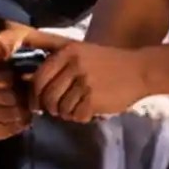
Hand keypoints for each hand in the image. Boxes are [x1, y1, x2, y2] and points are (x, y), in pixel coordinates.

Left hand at [14, 29, 150, 122]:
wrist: (140, 70)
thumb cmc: (109, 63)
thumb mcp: (82, 51)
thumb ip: (58, 62)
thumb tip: (28, 81)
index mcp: (67, 51)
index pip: (39, 78)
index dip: (34, 96)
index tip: (36, 105)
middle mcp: (74, 64)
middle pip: (47, 96)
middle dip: (49, 108)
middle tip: (58, 110)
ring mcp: (84, 82)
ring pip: (61, 108)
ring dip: (67, 113)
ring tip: (77, 107)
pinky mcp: (94, 98)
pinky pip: (76, 115)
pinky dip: (80, 117)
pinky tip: (88, 111)